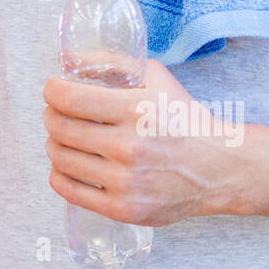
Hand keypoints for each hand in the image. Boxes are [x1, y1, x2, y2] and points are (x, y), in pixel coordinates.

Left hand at [42, 58, 248, 225]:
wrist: (219, 168)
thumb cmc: (184, 119)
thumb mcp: (155, 77)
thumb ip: (112, 62)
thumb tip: (67, 60)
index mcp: (135, 110)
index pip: (68, 99)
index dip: (51, 90)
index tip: (53, 89)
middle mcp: (129, 147)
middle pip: (60, 128)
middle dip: (50, 115)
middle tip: (55, 113)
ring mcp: (126, 182)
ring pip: (61, 159)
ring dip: (53, 143)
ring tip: (61, 138)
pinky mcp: (124, 209)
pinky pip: (69, 191)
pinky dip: (58, 175)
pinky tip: (65, 165)